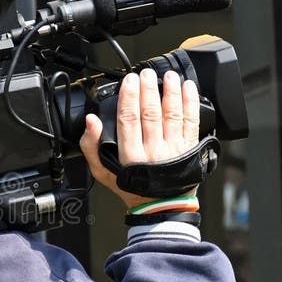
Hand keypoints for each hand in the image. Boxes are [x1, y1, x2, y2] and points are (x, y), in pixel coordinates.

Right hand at [79, 68, 199, 209]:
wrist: (160, 208)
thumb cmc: (131, 188)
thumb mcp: (102, 172)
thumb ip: (91, 146)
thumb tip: (90, 121)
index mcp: (130, 155)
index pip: (128, 119)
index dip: (129, 97)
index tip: (129, 81)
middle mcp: (153, 151)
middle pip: (150, 112)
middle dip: (148, 89)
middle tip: (146, 74)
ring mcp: (173, 149)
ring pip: (172, 114)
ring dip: (170, 92)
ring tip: (167, 76)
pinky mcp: (189, 148)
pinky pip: (191, 122)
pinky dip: (190, 103)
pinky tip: (187, 88)